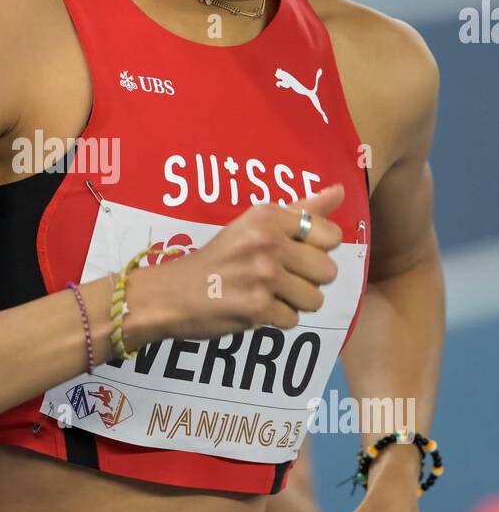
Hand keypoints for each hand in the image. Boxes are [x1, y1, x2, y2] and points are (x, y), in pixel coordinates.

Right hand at [156, 182, 344, 341]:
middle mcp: (267, 241)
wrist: (171, 293)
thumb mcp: (253, 224)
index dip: (316, 250)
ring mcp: (263, 275)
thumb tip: (340, 191)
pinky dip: (275, 319)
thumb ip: (301, 209)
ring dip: (293, 302)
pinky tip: (254, 308)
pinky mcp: (257, 307)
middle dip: (307, 281)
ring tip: (266, 293)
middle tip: (277, 278)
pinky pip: (293, 320)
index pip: (331, 236)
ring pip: (314, 299)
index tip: (291, 254)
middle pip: (327, 271)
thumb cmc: (218, 258)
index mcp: (268, 216)